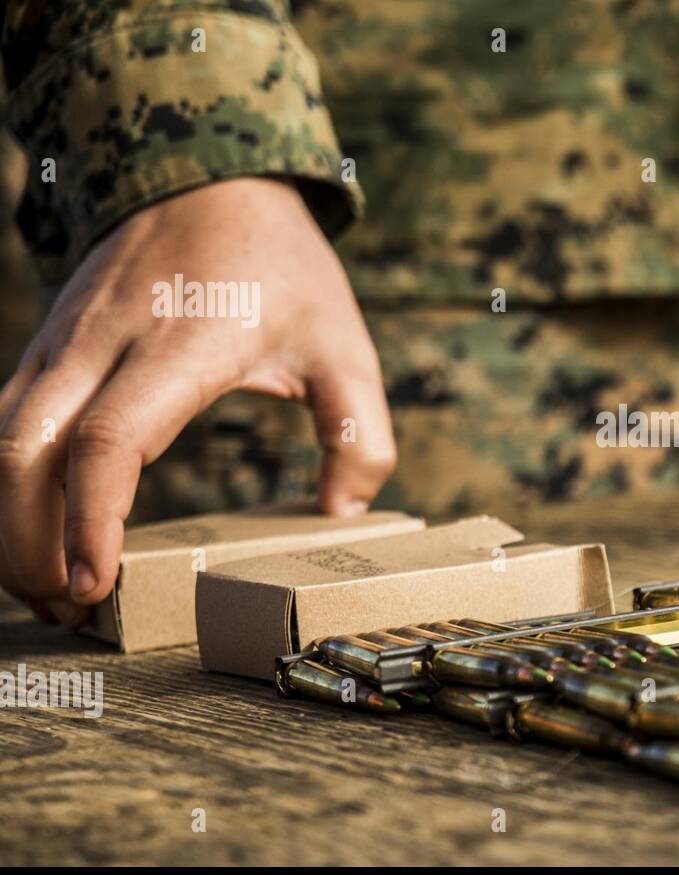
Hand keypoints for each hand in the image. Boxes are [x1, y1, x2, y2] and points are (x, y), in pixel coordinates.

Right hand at [0, 177, 395, 624]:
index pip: (110, 438)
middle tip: (69, 611)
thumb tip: (347, 512)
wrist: (204, 176)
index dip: (92, 517)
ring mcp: (61, 342)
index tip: (97, 582)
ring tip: (48, 592)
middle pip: (24, 450)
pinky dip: (5, 489)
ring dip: (7, 524)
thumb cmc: (279, 266)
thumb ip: (360, 430)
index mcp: (180, 344)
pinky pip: (1, 424)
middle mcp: (101, 342)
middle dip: (28, 543)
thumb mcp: (344, 341)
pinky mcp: (46, 347)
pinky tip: (33, 536)